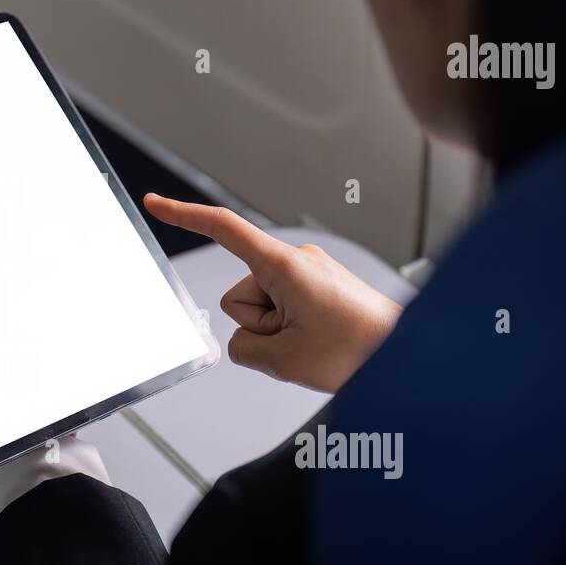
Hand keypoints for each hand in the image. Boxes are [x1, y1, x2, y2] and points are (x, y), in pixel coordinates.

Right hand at [144, 193, 402, 392]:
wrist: (409, 355)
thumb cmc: (360, 350)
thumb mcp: (283, 360)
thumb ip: (245, 347)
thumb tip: (246, 339)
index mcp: (283, 265)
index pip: (222, 229)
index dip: (184, 215)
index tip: (156, 203)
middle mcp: (296, 260)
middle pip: (241, 296)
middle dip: (260, 326)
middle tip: (300, 342)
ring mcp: (309, 271)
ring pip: (262, 308)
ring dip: (280, 332)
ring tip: (317, 342)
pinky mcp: (319, 284)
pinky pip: (284, 309)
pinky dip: (294, 330)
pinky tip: (322, 339)